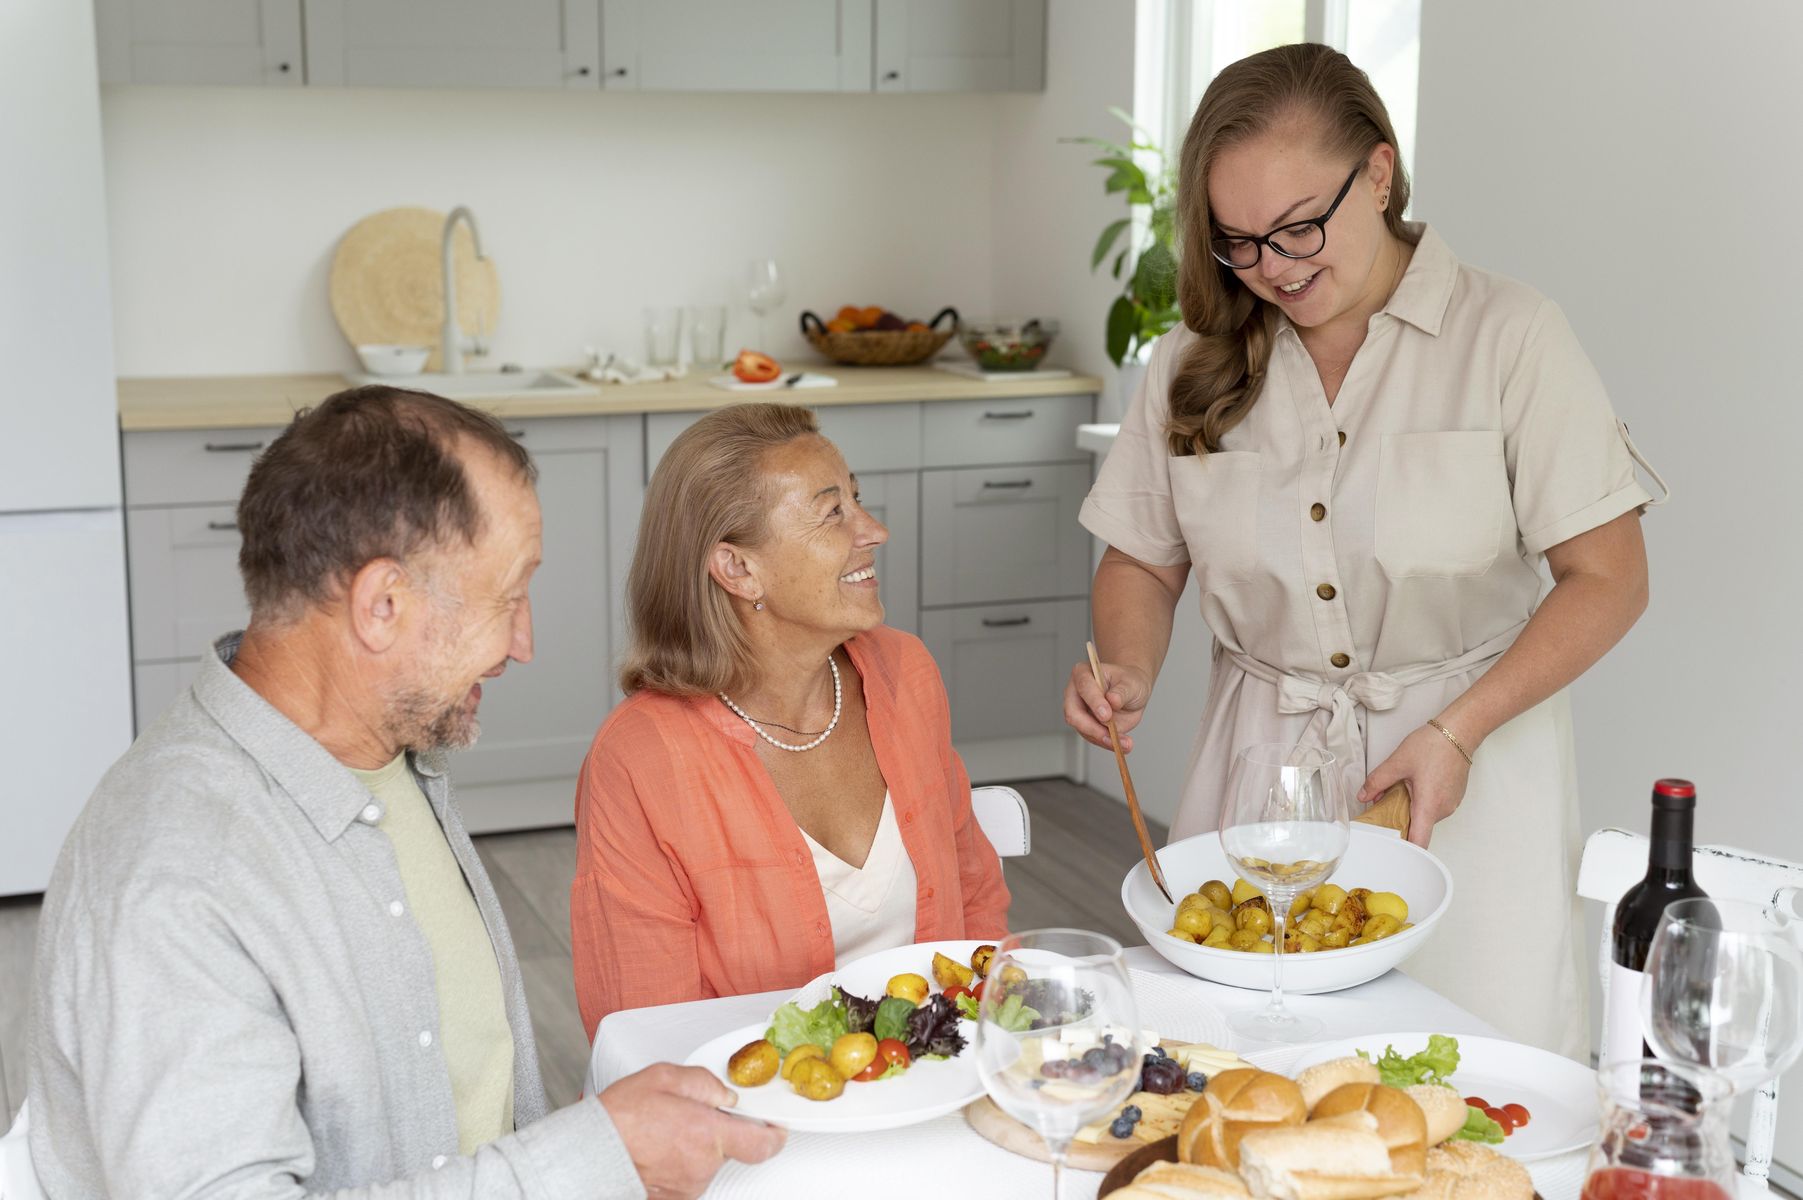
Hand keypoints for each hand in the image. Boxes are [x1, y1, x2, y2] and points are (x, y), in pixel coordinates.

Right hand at [598, 1063, 785, 1198]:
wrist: (590, 1153)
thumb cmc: (621, 1117)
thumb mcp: (665, 1077)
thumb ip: (705, 1083)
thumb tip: (725, 1094)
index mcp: (707, 1132)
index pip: (762, 1143)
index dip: (774, 1135)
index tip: (776, 1128)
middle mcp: (703, 1164)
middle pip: (729, 1148)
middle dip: (716, 1132)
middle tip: (688, 1117)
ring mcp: (689, 1186)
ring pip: (707, 1162)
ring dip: (695, 1147)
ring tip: (664, 1132)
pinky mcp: (675, 1198)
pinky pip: (689, 1176)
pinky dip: (679, 1163)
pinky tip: (658, 1149)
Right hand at [1062, 659, 1151, 751]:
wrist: (1132, 693)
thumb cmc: (1129, 682)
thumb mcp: (1131, 684)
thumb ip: (1121, 692)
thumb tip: (1112, 700)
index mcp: (1083, 674)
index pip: (1084, 688)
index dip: (1094, 702)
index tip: (1107, 715)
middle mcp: (1076, 693)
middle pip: (1074, 714)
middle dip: (1092, 728)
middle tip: (1111, 735)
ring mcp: (1079, 711)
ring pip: (1083, 730)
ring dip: (1103, 739)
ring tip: (1125, 743)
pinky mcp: (1085, 726)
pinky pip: (1093, 738)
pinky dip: (1107, 743)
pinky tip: (1122, 745)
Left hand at [1357, 724, 1472, 848]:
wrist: (1459, 732)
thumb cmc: (1433, 745)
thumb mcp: (1398, 762)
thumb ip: (1377, 782)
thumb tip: (1364, 796)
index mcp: (1428, 806)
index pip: (1419, 842)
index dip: (1404, 849)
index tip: (1389, 846)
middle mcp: (1443, 810)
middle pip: (1419, 828)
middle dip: (1400, 822)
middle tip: (1384, 808)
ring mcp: (1450, 804)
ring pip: (1425, 817)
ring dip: (1410, 809)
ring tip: (1400, 790)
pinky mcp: (1453, 797)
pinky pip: (1434, 807)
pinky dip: (1421, 802)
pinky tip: (1414, 785)